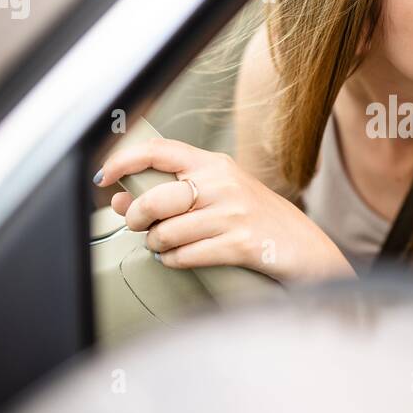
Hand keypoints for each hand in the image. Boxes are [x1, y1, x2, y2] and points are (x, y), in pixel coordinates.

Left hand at [94, 137, 354, 281]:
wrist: (308, 249)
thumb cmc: (260, 221)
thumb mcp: (222, 194)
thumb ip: (176, 193)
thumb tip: (120, 200)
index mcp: (216, 164)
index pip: (159, 151)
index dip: (123, 161)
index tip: (105, 176)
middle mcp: (223, 184)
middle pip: (156, 198)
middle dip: (136, 217)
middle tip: (139, 225)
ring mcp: (233, 215)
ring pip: (167, 231)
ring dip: (156, 244)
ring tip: (164, 246)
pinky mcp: (240, 245)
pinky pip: (187, 255)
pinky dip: (173, 261)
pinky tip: (177, 259)